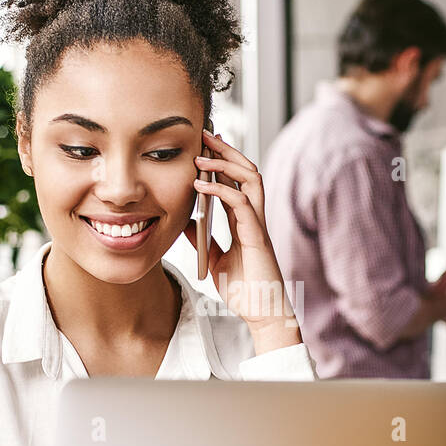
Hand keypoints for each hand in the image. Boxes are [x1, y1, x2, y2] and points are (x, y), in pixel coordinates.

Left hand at [182, 129, 299, 348]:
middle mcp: (254, 217)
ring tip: (202, 155)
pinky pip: (241, 203)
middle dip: (227, 149)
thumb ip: (202, 238)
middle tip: (205, 133)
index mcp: (245, 221)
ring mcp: (257, 224)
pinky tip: (201, 185)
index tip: (204, 143)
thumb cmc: (243, 289)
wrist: (261, 312)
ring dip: (225, 163)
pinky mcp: (257, 235)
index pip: (236, 180)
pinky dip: (221, 190)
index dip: (222, 159)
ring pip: (250, 179)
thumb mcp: (214, 259)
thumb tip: (184, 220)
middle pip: (246, 170)